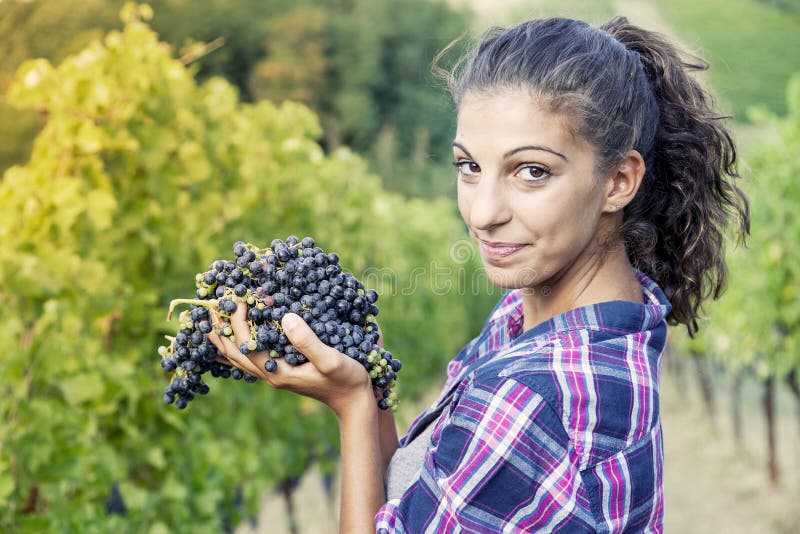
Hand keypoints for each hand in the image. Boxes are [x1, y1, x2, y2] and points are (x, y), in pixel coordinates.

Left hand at [207, 303, 373, 418]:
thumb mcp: (330, 359)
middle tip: (211, 305)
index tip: (239, 296)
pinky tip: (233, 340)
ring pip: (238, 358)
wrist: (355, 401)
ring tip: (211, 321)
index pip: (246, 344)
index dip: (238, 320)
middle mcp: (270, 375)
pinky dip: (236, 347)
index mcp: (277, 372)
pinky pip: (250, 359)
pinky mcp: (281, 372)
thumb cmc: (347, 379)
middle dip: (220, 329)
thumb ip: (307, 340)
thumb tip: (284, 317)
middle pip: (234, 353)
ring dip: (223, 339)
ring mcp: (274, 375)